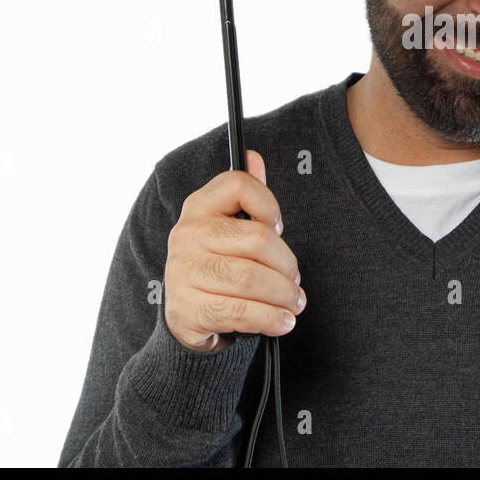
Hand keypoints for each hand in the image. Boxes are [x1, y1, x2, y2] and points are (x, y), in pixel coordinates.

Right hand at [163, 150, 303, 351]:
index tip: (279, 227)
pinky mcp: (189, 309)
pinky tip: (282, 321)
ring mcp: (184, 272)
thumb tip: (254, 158)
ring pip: (252, 279)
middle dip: (287, 264)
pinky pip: (242, 312)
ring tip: (294, 303)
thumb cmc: (217, 263)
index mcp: (199, 207)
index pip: (239, 185)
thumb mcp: (227, 227)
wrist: (186, 315)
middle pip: (258, 239)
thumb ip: (244, 195)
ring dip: (284, 295)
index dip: (269, 204)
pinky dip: (270, 318)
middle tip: (296, 280)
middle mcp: (187, 235)